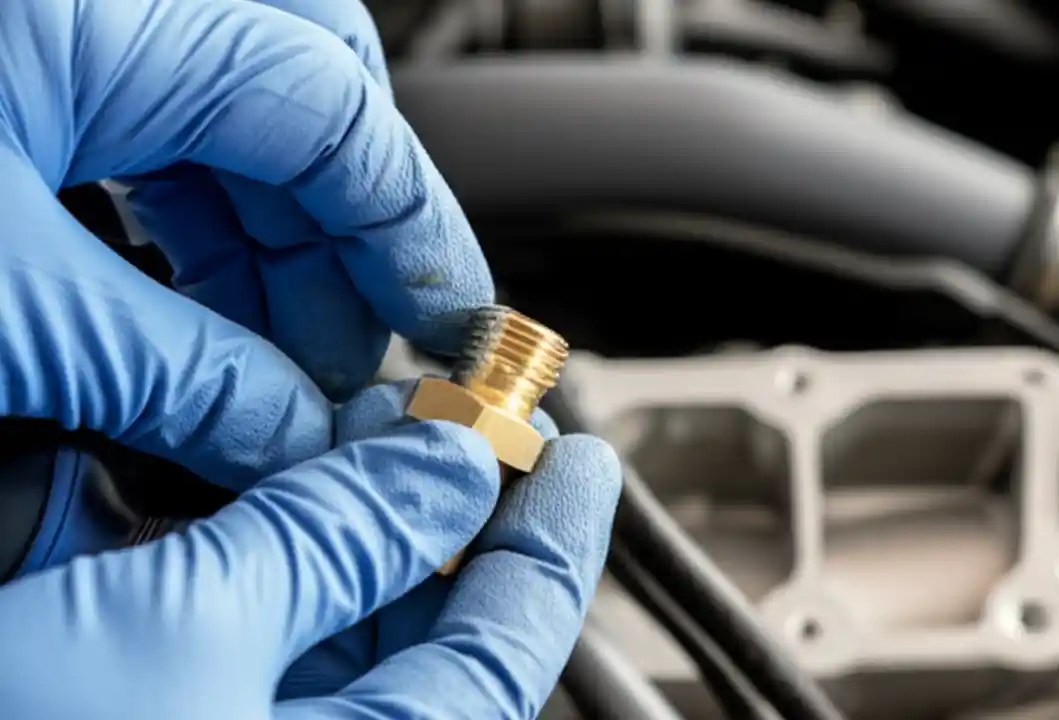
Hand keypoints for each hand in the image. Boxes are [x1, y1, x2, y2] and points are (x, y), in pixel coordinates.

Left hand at [0, 0, 491, 486]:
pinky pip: (168, 144)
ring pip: (245, 130)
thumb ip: (174, 376)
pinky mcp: (41, 79)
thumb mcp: (7, 310)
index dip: (414, 232)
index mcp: (104, 13)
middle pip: (313, 101)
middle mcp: (107, 7)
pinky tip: (204, 326)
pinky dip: (208, 239)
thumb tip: (295, 441)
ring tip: (280, 373)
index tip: (452, 331)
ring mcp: (76, 37)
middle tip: (362, 354)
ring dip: (281, 256)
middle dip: (353, 241)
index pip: (336, 109)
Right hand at [0, 382, 622, 719]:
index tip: (581, 459)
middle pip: (410, 621)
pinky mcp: (121, 700)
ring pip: (301, 614)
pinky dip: (188, 550)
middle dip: (423, 503)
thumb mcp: (186, 635)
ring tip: (326, 423)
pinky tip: (165, 483)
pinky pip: (189, 622)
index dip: (555, 542)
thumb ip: (330, 542)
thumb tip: (442, 466)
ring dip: (308, 513)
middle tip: (438, 415)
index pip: (508, 647)